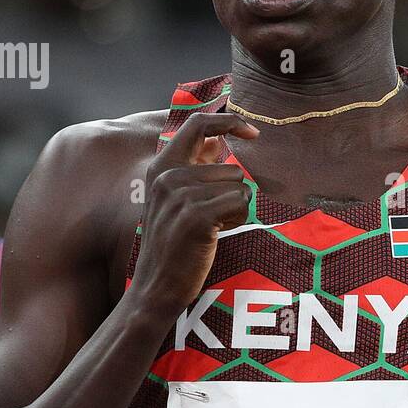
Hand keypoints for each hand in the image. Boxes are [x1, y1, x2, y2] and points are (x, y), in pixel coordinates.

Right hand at [126, 110, 258, 318]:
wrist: (155, 287)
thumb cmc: (173, 244)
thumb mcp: (174, 199)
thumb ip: (193, 169)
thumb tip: (219, 142)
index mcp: (161, 167)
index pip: (198, 124)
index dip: (229, 121)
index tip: (252, 132)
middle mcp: (168, 176)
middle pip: (231, 168)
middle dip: (233, 194)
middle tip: (213, 219)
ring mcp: (181, 195)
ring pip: (239, 186)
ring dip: (235, 209)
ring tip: (211, 228)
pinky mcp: (197, 215)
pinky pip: (240, 203)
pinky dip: (238, 219)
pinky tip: (217, 234)